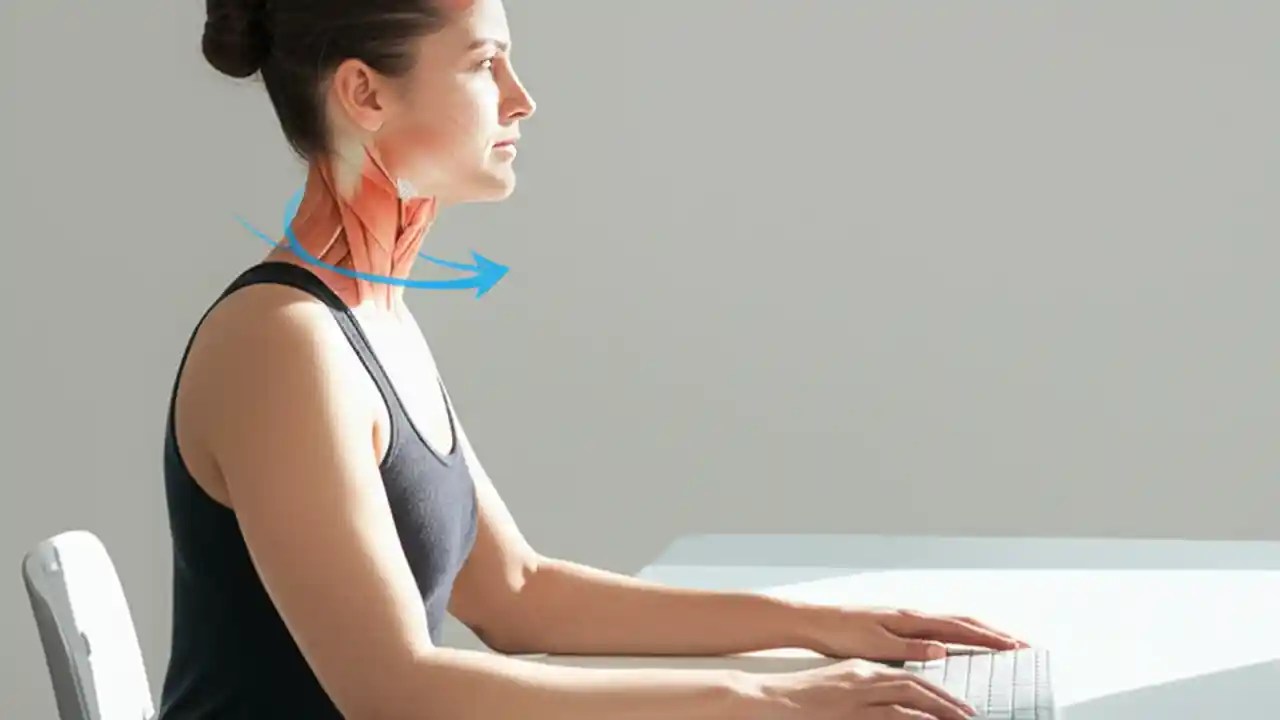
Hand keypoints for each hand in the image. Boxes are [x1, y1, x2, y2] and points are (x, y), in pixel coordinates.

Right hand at [755, 656, 977, 719]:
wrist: (768, 700)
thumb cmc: (800, 700)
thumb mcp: (836, 689)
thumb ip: (864, 694)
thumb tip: (891, 707)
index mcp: (861, 671)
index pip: (909, 678)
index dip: (937, 691)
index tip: (957, 705)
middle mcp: (863, 678)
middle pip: (916, 686)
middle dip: (947, 701)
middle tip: (969, 714)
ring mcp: (857, 696)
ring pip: (910, 699)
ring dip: (940, 711)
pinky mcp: (850, 713)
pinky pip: (891, 717)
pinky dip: (915, 719)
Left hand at [802, 605, 1028, 662]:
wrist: (814, 620)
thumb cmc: (841, 632)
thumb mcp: (876, 645)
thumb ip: (910, 648)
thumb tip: (944, 649)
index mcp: (911, 619)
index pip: (960, 627)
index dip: (990, 638)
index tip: (1016, 647)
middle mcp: (912, 615)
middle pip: (963, 621)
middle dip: (994, 633)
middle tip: (1022, 646)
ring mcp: (906, 617)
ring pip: (952, 622)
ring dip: (979, 632)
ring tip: (1001, 643)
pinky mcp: (897, 624)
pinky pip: (938, 628)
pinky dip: (958, 634)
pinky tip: (959, 642)